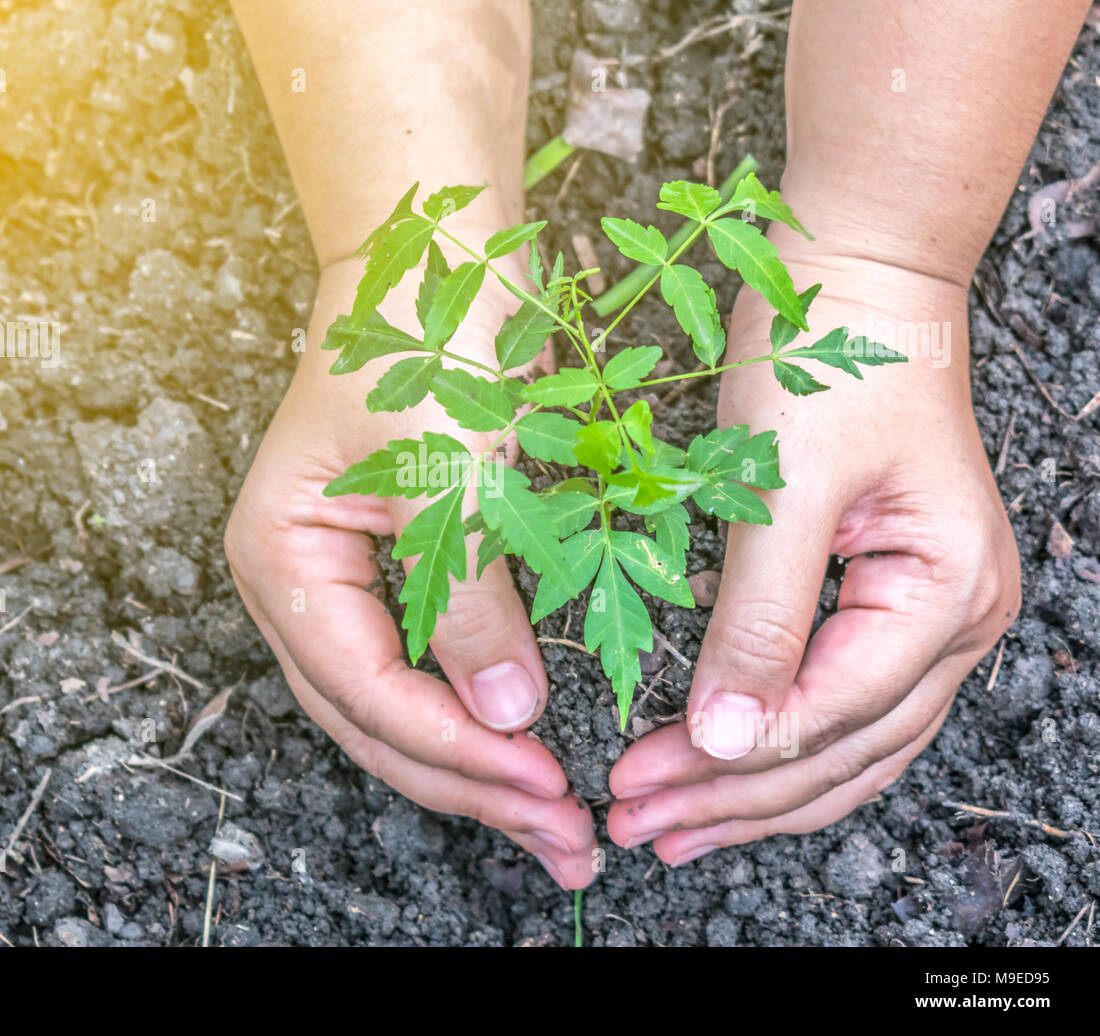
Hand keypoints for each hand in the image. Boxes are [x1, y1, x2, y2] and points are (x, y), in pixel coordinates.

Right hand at [225, 237, 596, 888]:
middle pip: (375, 719)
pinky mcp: (396, 571)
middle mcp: (300, 583)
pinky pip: (427, 667)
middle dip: (470, 784)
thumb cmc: (424, 340)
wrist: (436, 256)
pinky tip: (524, 749)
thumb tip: (507, 717)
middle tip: (562, 844)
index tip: (545, 789)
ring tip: (553, 821)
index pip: (365, 689)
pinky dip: (478, 712)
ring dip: (477, 765)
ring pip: (400, 707)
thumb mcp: (448, 473)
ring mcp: (344, 581)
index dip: (456, 748)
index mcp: (282, 559)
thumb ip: (468, 600)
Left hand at [607, 242, 1020, 862]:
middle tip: (639, 829)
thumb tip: (724, 742)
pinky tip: (719, 771)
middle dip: (738, 800)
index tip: (637, 783)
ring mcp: (925, 615)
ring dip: (755, 792)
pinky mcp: (879, 599)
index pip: (834, 715)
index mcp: (945, 592)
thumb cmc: (826, 358)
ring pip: (844, 743)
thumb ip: (759, 620)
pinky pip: (834, 701)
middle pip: (844, 751)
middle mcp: (953, 620)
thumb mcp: (785, 487)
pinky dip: (774, 744)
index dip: (733, 762)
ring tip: (670, 827)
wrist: (854, 276)